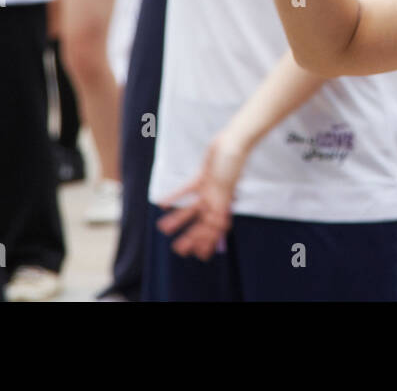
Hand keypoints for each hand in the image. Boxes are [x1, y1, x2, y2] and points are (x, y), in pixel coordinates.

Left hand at [156, 128, 247, 259]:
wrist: (233, 141)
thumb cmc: (233, 161)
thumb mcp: (227, 186)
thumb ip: (223, 204)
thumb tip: (221, 225)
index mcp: (224, 203)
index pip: (215, 228)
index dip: (208, 242)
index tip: (199, 256)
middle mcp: (217, 199)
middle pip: (203, 223)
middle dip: (191, 237)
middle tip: (178, 250)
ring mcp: (210, 189)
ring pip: (192, 209)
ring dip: (178, 219)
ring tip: (163, 228)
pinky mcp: (203, 177)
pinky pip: (187, 190)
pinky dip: (175, 197)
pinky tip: (162, 203)